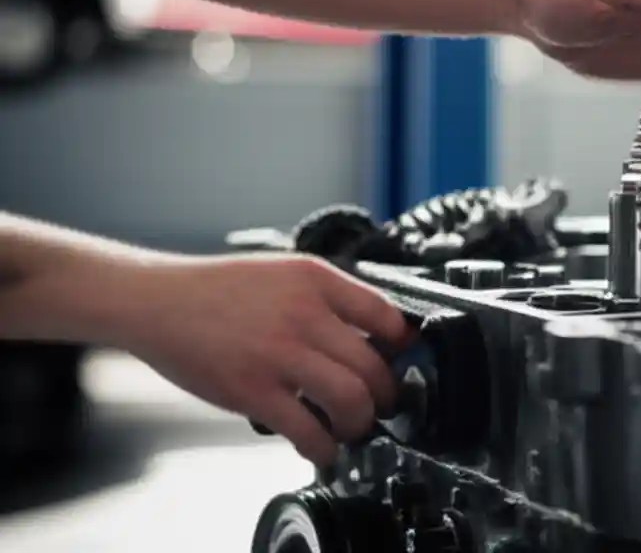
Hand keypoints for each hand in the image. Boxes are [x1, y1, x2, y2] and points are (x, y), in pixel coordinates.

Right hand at [118, 253, 413, 465]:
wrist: (157, 300)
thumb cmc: (218, 290)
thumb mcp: (284, 272)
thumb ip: (327, 298)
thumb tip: (374, 332)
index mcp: (316, 279)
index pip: (386, 315)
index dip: (402, 347)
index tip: (403, 363)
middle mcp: (304, 314)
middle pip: (375, 365)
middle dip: (386, 395)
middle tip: (381, 405)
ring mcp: (279, 353)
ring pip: (351, 399)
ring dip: (360, 422)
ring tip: (353, 427)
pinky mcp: (252, 390)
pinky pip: (307, 429)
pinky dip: (324, 447)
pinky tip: (322, 448)